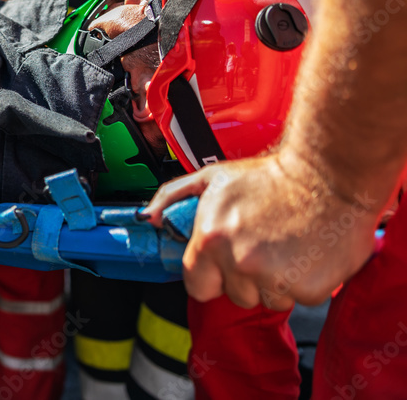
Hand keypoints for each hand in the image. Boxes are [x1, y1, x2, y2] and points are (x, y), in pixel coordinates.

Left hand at [141, 154, 381, 310]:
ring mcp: (275, 278)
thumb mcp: (212, 178)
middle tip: (261, 245)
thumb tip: (146, 216)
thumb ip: (173, 197)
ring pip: (268, 300)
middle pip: (235, 295)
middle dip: (245, 277)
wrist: (329, 175)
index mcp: (212, 239)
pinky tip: (305, 253)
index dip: (209, 276)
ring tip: (285, 246)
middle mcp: (240, 262)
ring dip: (275, 281)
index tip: (222, 266)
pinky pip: (299, 299)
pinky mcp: (308, 289)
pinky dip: (303, 282)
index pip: (197, 286)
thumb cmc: (272, 175)